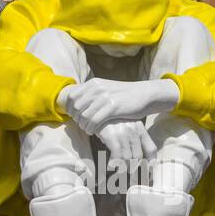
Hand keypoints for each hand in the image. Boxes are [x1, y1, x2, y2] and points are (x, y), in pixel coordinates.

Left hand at [60, 78, 178, 134]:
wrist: (144, 95)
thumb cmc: (124, 96)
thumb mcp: (106, 89)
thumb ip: (91, 94)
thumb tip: (74, 103)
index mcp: (93, 83)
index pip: (71, 96)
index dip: (70, 108)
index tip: (75, 117)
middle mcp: (97, 88)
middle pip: (76, 107)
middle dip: (77, 118)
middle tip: (82, 125)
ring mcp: (105, 97)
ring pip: (84, 115)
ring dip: (83, 125)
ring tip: (88, 129)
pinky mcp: (112, 107)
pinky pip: (94, 121)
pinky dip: (91, 128)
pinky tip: (93, 132)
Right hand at [98, 120, 155, 168]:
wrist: (95, 112)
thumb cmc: (111, 122)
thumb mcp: (125, 127)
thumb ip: (134, 140)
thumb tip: (138, 160)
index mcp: (140, 127)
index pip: (151, 148)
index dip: (151, 162)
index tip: (148, 171)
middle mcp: (133, 129)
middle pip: (138, 156)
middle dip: (133, 167)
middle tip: (129, 173)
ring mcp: (123, 132)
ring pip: (128, 158)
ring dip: (123, 167)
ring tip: (118, 169)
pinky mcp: (111, 135)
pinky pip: (117, 155)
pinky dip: (114, 163)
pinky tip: (110, 165)